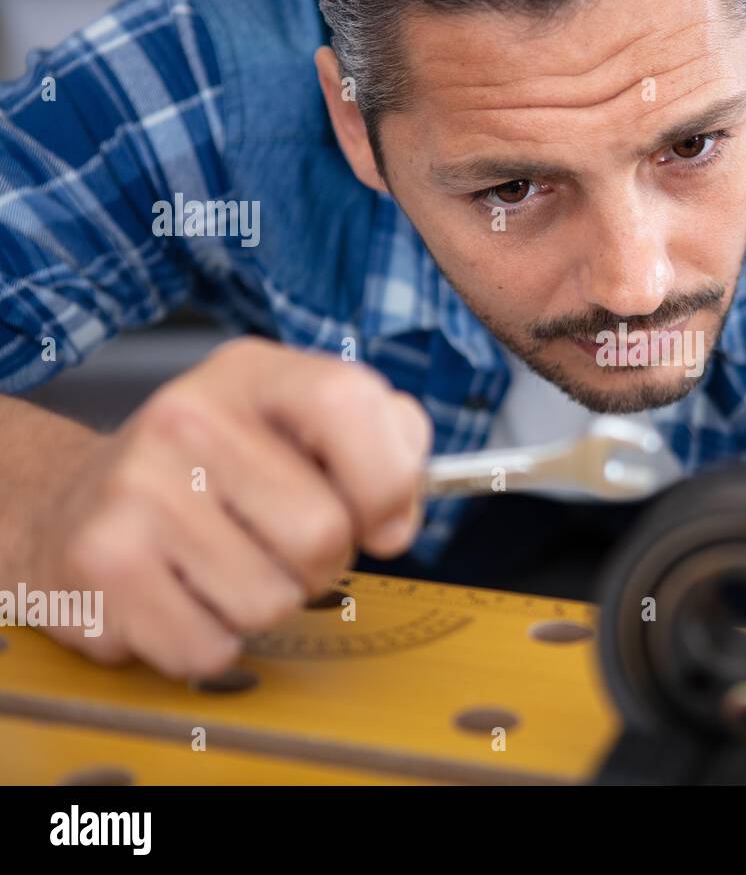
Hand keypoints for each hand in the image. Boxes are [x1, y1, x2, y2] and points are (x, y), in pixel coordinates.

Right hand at [29, 337, 431, 678]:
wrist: (75, 502)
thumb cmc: (220, 472)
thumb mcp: (304, 428)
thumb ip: (386, 452)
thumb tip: (395, 522)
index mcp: (254, 374)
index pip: (348, 402)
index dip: (388, 478)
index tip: (381, 517)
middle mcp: (189, 417)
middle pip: (321, 532)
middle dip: (324, 562)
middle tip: (282, 543)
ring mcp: (138, 488)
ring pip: (270, 602)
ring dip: (266, 604)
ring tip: (226, 565)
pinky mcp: (101, 563)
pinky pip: (209, 648)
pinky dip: (211, 643)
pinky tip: (183, 596)